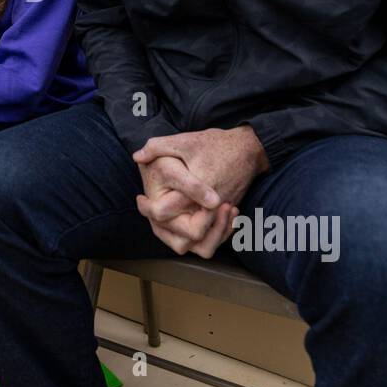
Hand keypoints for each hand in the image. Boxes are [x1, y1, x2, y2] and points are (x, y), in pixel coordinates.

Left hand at [132, 124, 267, 247]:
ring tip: (166, 221)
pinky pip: (214, 237)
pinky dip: (200, 236)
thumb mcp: (184, 141)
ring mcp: (221, 213)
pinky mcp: (227, 215)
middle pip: (184, 236)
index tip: (141, 199)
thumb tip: (137, 156)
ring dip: (184, 237)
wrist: (249, 149)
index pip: (165, 212)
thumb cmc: (215, 144)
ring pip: (203, 244)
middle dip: (166, 229)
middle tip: (152, 214)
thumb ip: (158, 147)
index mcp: (195, 189)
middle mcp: (210, 207)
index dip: (148, 209)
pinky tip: (185, 219)